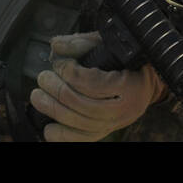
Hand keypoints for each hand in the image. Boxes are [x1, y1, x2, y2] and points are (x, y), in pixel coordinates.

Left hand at [29, 33, 167, 141]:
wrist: (145, 82)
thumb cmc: (125, 60)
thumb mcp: (108, 44)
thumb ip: (81, 43)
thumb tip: (56, 46)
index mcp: (129, 85)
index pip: (91, 82)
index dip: (68, 71)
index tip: (59, 63)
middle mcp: (124, 109)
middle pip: (82, 104)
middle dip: (56, 90)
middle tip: (43, 78)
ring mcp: (115, 123)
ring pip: (79, 123)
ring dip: (53, 109)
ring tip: (37, 97)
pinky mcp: (106, 131)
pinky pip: (82, 139)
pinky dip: (63, 136)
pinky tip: (48, 128)